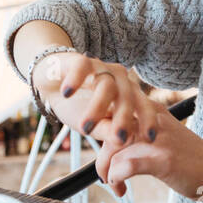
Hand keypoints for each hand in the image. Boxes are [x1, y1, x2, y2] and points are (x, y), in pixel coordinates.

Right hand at [33, 52, 157, 143]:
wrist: (52, 83)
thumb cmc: (77, 106)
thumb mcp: (93, 124)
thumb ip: (107, 131)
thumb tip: (123, 142)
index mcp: (129, 96)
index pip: (144, 108)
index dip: (148, 121)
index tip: (150, 138)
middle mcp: (120, 80)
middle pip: (127, 97)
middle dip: (124, 118)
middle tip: (120, 138)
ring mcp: (102, 68)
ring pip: (106, 85)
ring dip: (97, 107)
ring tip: (85, 128)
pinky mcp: (81, 60)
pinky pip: (82, 67)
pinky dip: (75, 79)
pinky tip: (67, 92)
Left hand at [89, 98, 202, 202]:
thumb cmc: (189, 159)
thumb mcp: (163, 135)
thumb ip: (139, 131)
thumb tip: (108, 139)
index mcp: (152, 110)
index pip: (111, 111)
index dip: (99, 132)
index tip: (104, 153)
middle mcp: (153, 120)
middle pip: (107, 131)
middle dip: (102, 157)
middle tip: (105, 175)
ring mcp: (158, 139)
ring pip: (112, 149)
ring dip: (107, 172)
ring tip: (114, 184)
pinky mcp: (161, 160)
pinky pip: (124, 167)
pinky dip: (116, 180)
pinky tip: (122, 189)